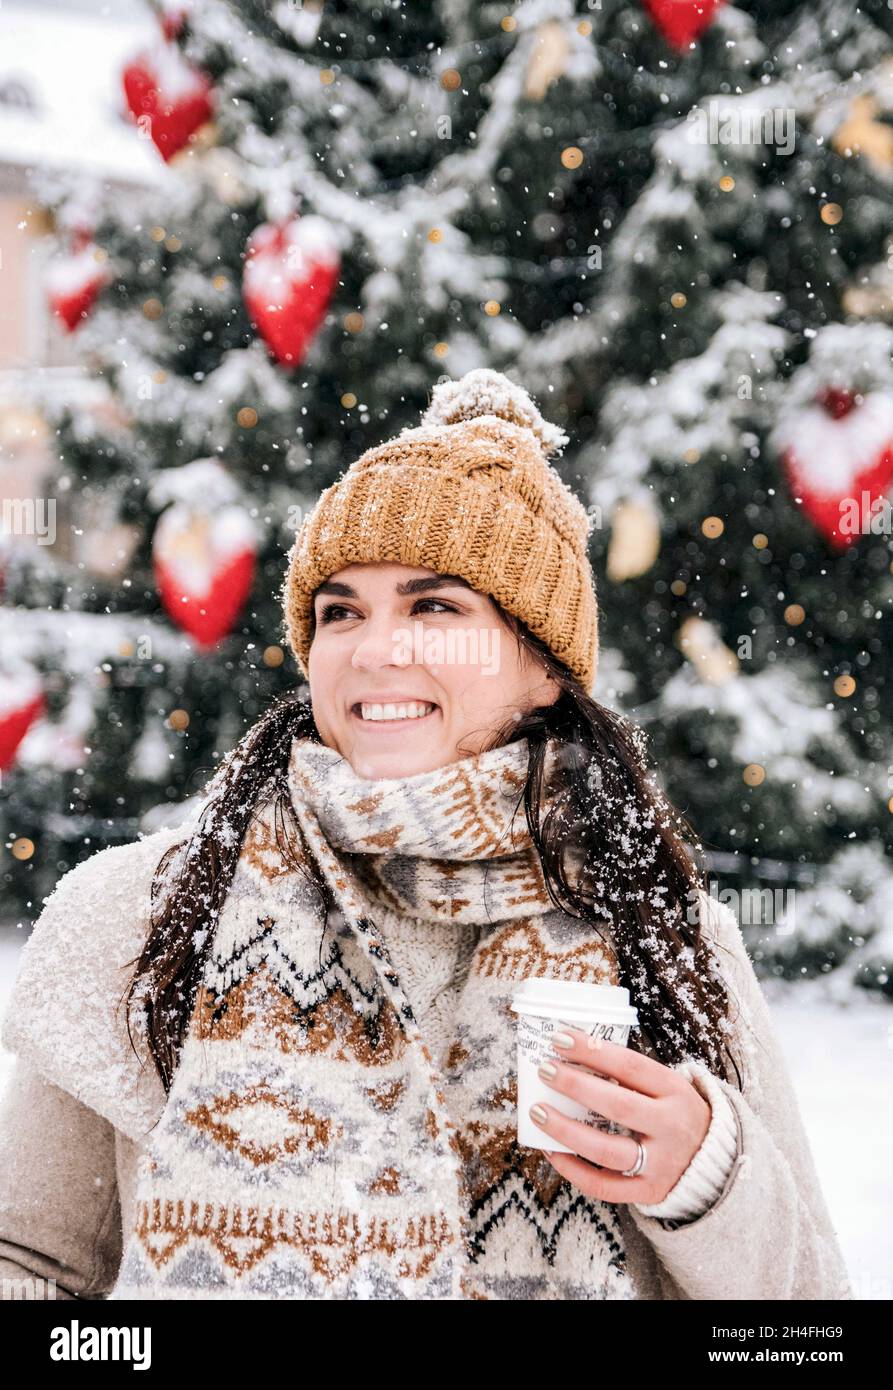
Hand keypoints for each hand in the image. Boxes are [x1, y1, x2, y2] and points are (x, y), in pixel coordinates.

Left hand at [529, 1026, 711, 1204]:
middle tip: (545, 1070)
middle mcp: (671, 1128)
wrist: (715, 1161)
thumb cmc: (676, 1112)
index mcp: (675, 1092)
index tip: (560, 1039)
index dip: (593, 1051)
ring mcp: (660, 1164)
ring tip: (538, 1111)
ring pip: (606, 1150)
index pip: (631, 1066)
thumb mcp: (668, 1086)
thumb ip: (631, 1075)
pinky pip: (604, 1186)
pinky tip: (551, 1151)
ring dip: (566, 1130)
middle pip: (617, 1105)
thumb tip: (574, 1054)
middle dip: (575, 1086)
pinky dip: (573, 1170)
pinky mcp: (648, 1192)